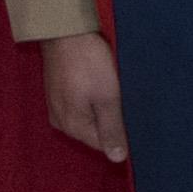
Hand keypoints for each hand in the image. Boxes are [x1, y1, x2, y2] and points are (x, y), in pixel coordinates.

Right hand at [38, 31, 129, 162]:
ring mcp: (57, 106)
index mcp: (72, 127)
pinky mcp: (59, 92)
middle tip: (127, 101)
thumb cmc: (88, 63)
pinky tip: (102, 85)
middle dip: (113, 121)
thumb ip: (112, 129)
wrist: (64, 32)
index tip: (135, 117)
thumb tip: (117, 159)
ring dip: (104, 108)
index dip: (122, 134)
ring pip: (89, 117)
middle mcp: (61, 121)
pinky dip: (94, 98)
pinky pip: (81, 105)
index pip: (103, 145)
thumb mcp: (107, 98)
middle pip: (95, 131)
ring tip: (115, 91)